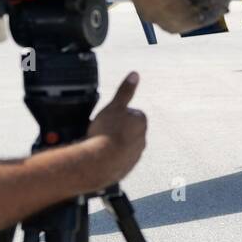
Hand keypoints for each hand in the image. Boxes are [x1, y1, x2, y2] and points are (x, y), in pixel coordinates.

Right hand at [81, 72, 147, 190]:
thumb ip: (125, 91)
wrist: (99, 162)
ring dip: (113, 144)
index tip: (107, 119)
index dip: (116, 115)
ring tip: (99, 144)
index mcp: (141, 122)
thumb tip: (135, 74)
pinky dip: (111, 157)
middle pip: (126, 129)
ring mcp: (135, 155)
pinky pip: (118, 159)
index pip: (130, 113)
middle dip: (115, 130)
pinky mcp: (127, 167)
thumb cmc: (106, 132)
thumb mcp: (114, 106)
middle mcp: (142, 139)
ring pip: (122, 145)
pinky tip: (101, 156)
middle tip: (101, 131)